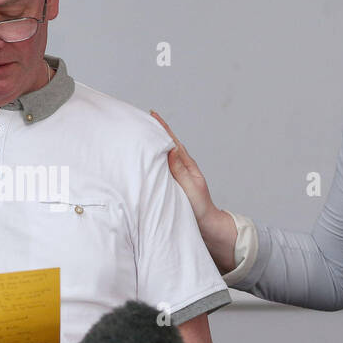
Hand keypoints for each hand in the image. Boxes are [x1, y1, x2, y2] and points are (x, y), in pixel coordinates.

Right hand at [150, 111, 239, 272]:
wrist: (206, 228)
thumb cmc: (200, 210)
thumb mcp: (190, 189)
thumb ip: (180, 171)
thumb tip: (171, 149)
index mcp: (186, 166)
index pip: (172, 142)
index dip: (162, 128)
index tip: (151, 115)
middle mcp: (180, 169)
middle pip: (165, 146)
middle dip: (153, 133)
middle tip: (139, 120)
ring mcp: (175, 177)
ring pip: (160, 157)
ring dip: (150, 146)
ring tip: (136, 136)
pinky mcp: (169, 187)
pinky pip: (158, 170)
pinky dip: (149, 162)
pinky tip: (141, 161)